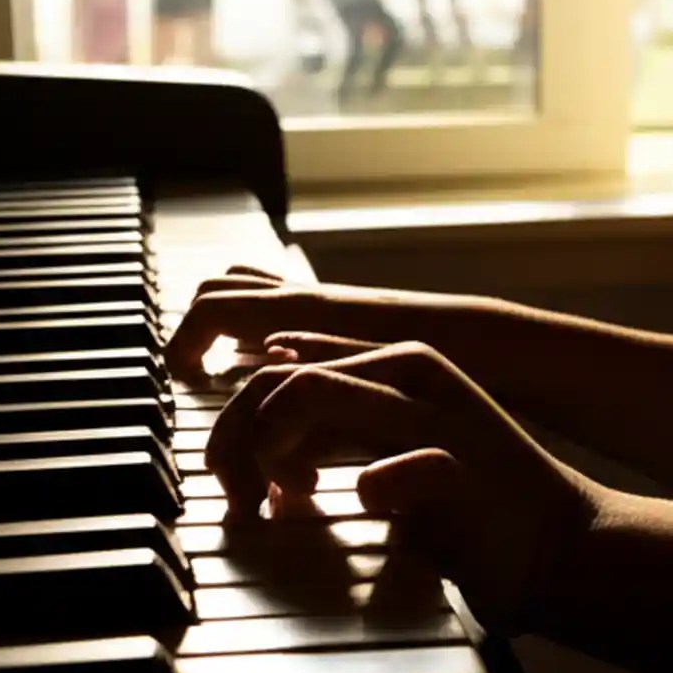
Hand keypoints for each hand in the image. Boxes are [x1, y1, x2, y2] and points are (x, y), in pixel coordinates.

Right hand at [164, 265, 500, 381]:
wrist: (493, 346)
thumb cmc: (434, 361)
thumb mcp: (367, 376)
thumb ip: (310, 371)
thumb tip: (266, 358)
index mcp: (303, 307)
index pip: (211, 306)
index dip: (181, 344)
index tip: (179, 384)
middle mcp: (307, 295)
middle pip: (219, 288)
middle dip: (192, 329)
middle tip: (190, 379)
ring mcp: (324, 301)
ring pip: (247, 294)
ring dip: (222, 328)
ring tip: (221, 378)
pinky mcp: (341, 317)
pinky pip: (278, 311)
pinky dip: (256, 333)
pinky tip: (272, 375)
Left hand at [205, 340, 602, 631]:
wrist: (561, 542)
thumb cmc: (469, 502)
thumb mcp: (393, 445)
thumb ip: (333, 427)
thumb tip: (261, 438)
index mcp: (394, 364)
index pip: (281, 364)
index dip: (238, 421)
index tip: (237, 478)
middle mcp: (409, 375)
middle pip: (279, 377)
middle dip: (235, 440)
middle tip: (241, 498)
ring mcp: (432, 418)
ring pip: (308, 392)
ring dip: (272, 455)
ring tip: (288, 501)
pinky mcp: (453, 473)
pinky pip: (380, 473)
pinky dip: (359, 491)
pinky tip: (366, 508)